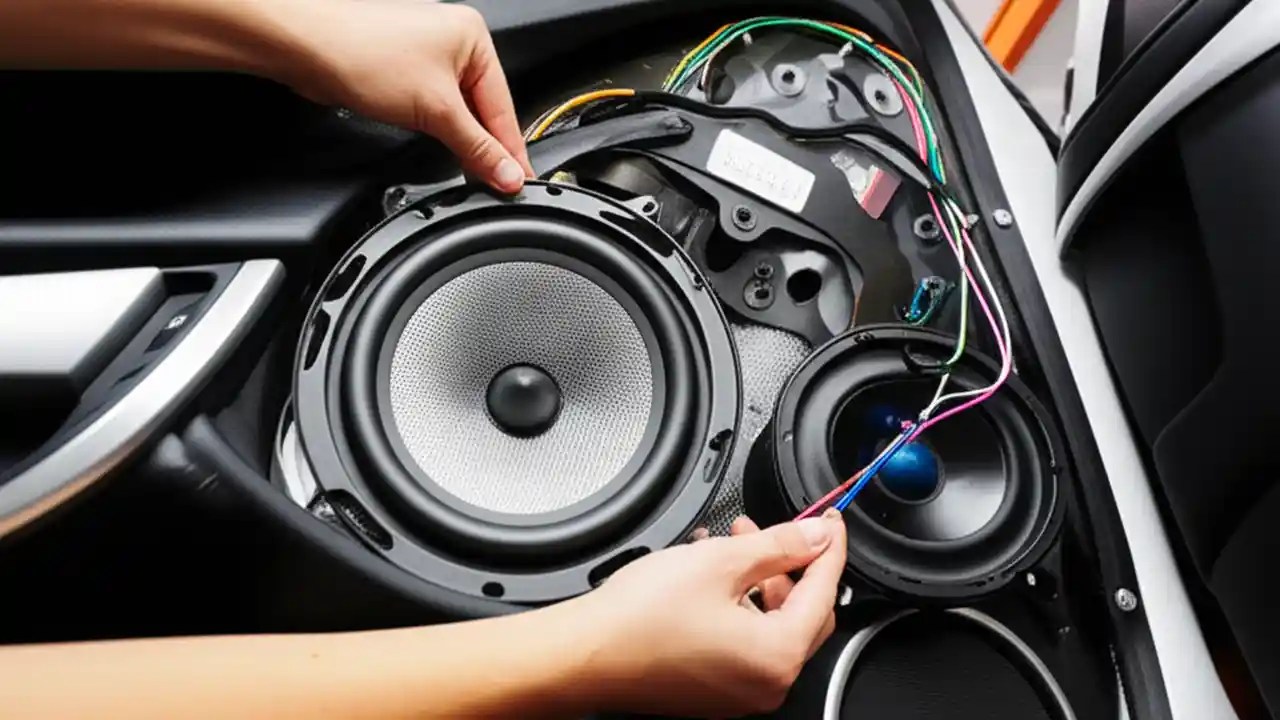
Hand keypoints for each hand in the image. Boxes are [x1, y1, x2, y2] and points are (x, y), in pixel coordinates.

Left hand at [285, 1, 533, 192]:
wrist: (304, 45)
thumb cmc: (361, 52)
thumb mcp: (435, 110)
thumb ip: (476, 146)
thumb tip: (505, 171)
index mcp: (472, 36)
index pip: (503, 105)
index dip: (510, 149)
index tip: (518, 179)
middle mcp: (451, 40)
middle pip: (481, 108)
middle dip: (485, 145)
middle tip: (497, 183)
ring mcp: (424, 54)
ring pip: (456, 108)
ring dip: (461, 139)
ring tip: (473, 171)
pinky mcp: (400, 70)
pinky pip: (432, 105)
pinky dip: (439, 128)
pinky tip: (443, 146)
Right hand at [573, 510, 846, 716]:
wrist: (586, 653)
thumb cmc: (641, 618)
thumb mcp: (721, 562)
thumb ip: (780, 547)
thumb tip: (814, 538)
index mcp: (777, 656)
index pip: (824, 592)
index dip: (828, 548)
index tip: (829, 522)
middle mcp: (766, 684)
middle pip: (805, 614)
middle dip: (793, 566)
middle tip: (780, 531)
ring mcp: (740, 693)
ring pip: (773, 626)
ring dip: (762, 581)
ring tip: (736, 545)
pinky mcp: (715, 691)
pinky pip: (747, 644)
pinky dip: (742, 606)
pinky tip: (716, 576)